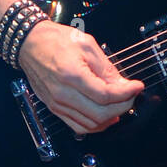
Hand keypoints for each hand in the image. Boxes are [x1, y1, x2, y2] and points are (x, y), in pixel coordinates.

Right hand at [17, 20, 143, 134]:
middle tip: (131, 95)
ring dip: (110, 118)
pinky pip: (78, 126)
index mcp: (72, 75)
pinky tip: (105, 117)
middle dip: (122, 107)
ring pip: (90, 124)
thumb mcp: (87, 45)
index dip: (126, 94)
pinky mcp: (54, 108)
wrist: (29, 43)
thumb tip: (122, 84)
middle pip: (100, 114)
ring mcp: (57, 103)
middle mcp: (63, 93)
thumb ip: (105, 68)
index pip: (106, 95)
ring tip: (121, 105)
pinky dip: (95, 125)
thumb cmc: (55, 40)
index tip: (137, 86)